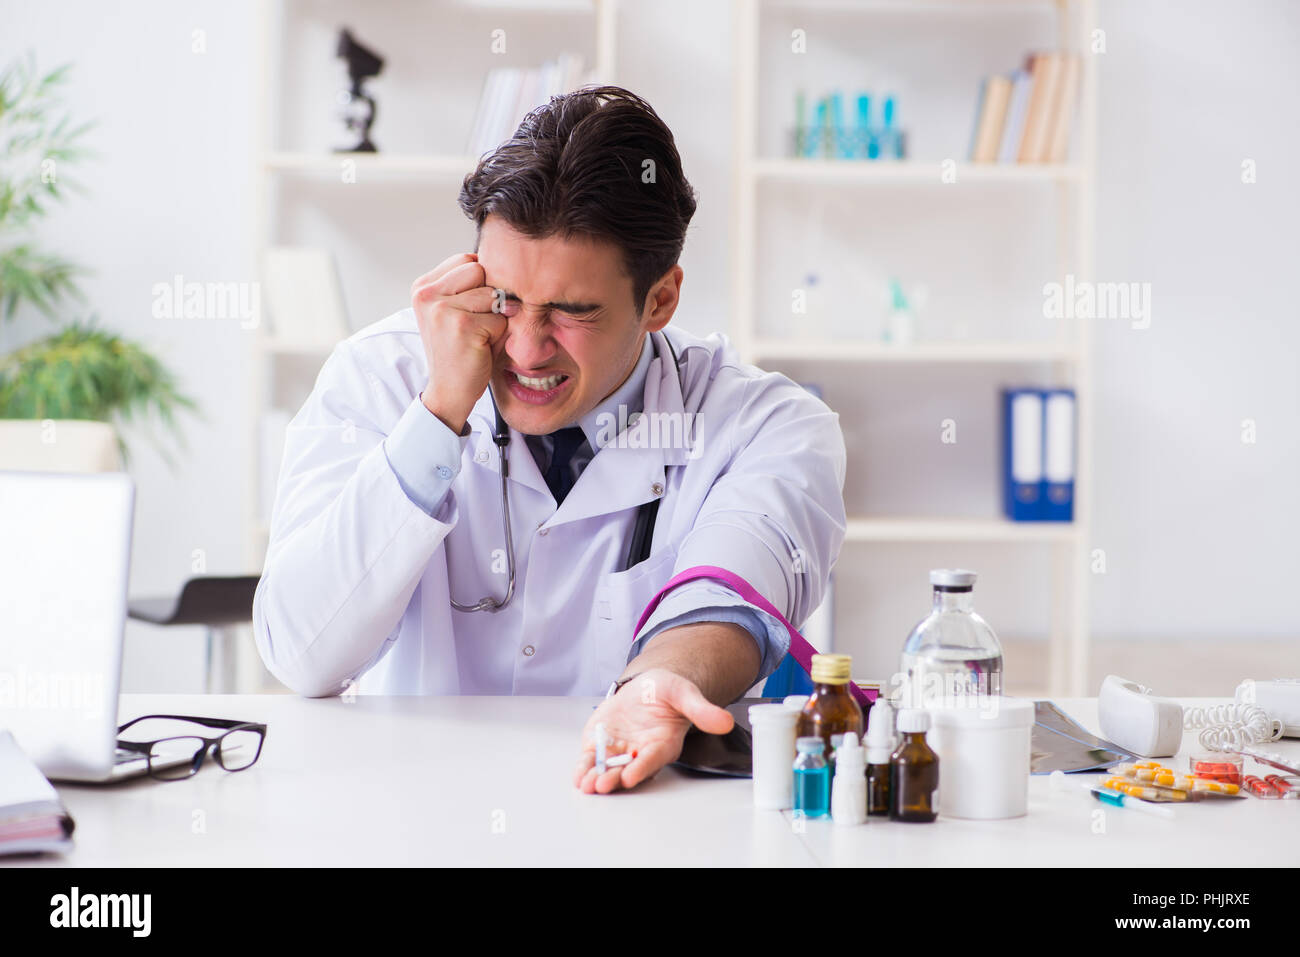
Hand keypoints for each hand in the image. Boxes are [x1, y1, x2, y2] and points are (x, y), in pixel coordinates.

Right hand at [410, 253, 506, 433]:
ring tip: (477, 335)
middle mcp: (427, 294)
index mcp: (422, 287)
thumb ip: (468, 284)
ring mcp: (442, 309)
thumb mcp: (454, 310)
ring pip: (492, 294)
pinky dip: (497, 333)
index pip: (466, 259)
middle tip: (475, 323)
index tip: (471, 308)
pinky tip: (479, 347)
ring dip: (494, 316)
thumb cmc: (458, 349)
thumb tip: (506, 261)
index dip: (480, 282)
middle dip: (487, 296)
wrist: (449, 390)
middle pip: (479, 269)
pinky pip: (500, 317)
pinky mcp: (462, 325)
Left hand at [572, 668, 735, 793]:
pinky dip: (585, 767)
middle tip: (601, 786)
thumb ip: (701, 709)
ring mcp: (620, 750)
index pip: (652, 758)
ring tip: (586, 785)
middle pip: (627, 770)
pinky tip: (578, 776)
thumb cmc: (667, 692)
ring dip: (597, 778)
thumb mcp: (683, 692)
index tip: (630, 776)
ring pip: (608, 768)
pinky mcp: (603, 744)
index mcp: (663, 743)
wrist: (647, 688)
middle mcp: (641, 752)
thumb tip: (725, 721)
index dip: (641, 767)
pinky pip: (593, 758)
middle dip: (614, 778)